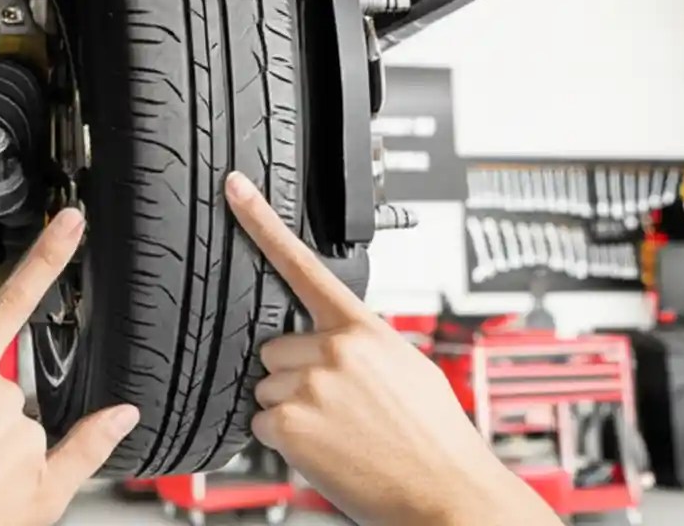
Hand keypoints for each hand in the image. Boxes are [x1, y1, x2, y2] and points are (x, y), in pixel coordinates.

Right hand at [0, 209, 139, 525]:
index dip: (47, 258)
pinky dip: (98, 435)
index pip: (11, 301)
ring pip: (19, 434)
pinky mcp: (41, 489)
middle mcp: (3, 403)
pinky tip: (117, 419)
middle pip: (0, 396)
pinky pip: (80, 453)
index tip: (72, 226)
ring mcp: (25, 444)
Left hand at [225, 174, 558, 525]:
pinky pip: (263, 424)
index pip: (303, 263)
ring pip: (267, 388)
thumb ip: (364, 345)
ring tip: (339, 431)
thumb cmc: (435, 440)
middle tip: (338, 406)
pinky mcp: (290, 424)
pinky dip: (286, 442)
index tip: (234, 189)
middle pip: (275, 348)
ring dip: (292, 410)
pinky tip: (326, 450)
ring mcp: (309, 385)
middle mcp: (333, 349)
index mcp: (364, 328)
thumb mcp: (408, 369)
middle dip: (296, 374)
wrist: (449, 494)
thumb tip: (336, 344)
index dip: (261, 221)